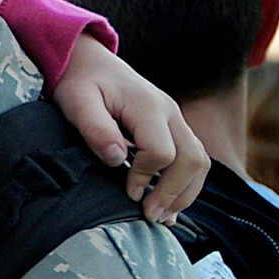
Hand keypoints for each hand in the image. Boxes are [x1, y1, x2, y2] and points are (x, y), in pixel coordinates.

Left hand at [54, 36, 208, 220]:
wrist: (89, 61)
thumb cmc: (80, 82)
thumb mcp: (78, 102)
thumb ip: (96, 129)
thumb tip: (116, 159)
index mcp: (148, 106)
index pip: (161, 151)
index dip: (146, 177)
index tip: (126, 192)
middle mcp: (170, 112)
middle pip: (192, 159)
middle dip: (174, 192)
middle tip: (149, 216)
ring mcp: (176, 120)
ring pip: (200, 161)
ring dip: (185, 192)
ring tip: (162, 217)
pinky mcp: (174, 127)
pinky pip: (193, 158)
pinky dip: (186, 183)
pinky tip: (169, 204)